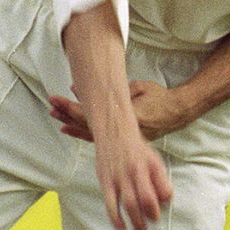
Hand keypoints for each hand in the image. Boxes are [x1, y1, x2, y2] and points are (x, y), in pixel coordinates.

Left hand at [50, 79, 185, 142]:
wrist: (177, 113)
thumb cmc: (160, 98)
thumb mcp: (140, 88)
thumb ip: (118, 90)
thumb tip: (96, 88)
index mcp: (124, 117)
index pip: (90, 114)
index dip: (72, 108)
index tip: (58, 101)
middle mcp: (121, 132)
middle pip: (87, 125)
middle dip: (68, 115)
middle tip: (52, 107)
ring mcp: (123, 138)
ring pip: (92, 134)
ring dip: (73, 126)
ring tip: (57, 119)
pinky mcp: (125, 141)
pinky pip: (100, 139)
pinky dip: (84, 133)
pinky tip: (72, 130)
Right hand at [90, 120, 173, 229]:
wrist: (113, 131)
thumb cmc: (137, 149)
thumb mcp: (154, 159)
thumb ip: (161, 179)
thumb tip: (166, 200)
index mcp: (149, 167)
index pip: (159, 191)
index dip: (161, 206)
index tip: (160, 213)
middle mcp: (134, 173)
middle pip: (144, 201)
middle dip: (149, 218)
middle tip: (151, 228)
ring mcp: (119, 178)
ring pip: (128, 205)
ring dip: (135, 222)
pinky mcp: (106, 182)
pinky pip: (111, 204)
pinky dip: (116, 219)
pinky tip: (121, 229)